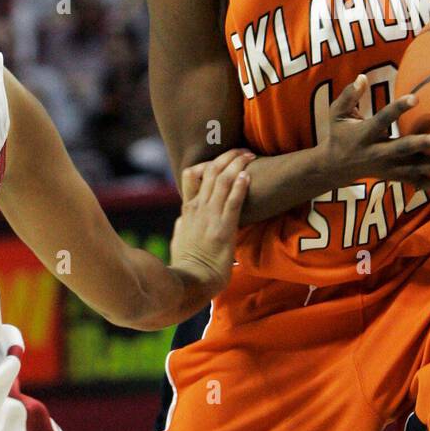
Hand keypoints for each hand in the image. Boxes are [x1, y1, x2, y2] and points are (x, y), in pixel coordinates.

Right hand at [169, 148, 254, 295]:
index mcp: (188, 209)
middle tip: (243, 150)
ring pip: (223, 180)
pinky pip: (233, 201)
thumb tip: (181, 220)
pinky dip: (240, 186)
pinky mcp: (224, 228)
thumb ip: (181, 226)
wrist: (191, 280)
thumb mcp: (178, 239)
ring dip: (238, 164)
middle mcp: (198, 207)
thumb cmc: (187, 263)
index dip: (208, 162)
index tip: (223, 158)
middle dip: (228, 156)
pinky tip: (248, 175)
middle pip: (211, 171)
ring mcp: (210, 216)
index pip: (193, 175)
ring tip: (250, 155)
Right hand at [316, 74, 429, 196]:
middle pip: (402, 148)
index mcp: (365, 134)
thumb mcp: (336, 114)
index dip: (398, 108)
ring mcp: (388, 167)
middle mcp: (378, 153)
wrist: (334, 167)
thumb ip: (348, 96)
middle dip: (423, 144)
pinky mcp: (395, 176)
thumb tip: (362, 77)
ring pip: (413, 168)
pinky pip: (416, 183)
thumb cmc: (338, 134)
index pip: (383, 120)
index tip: (416, 97)